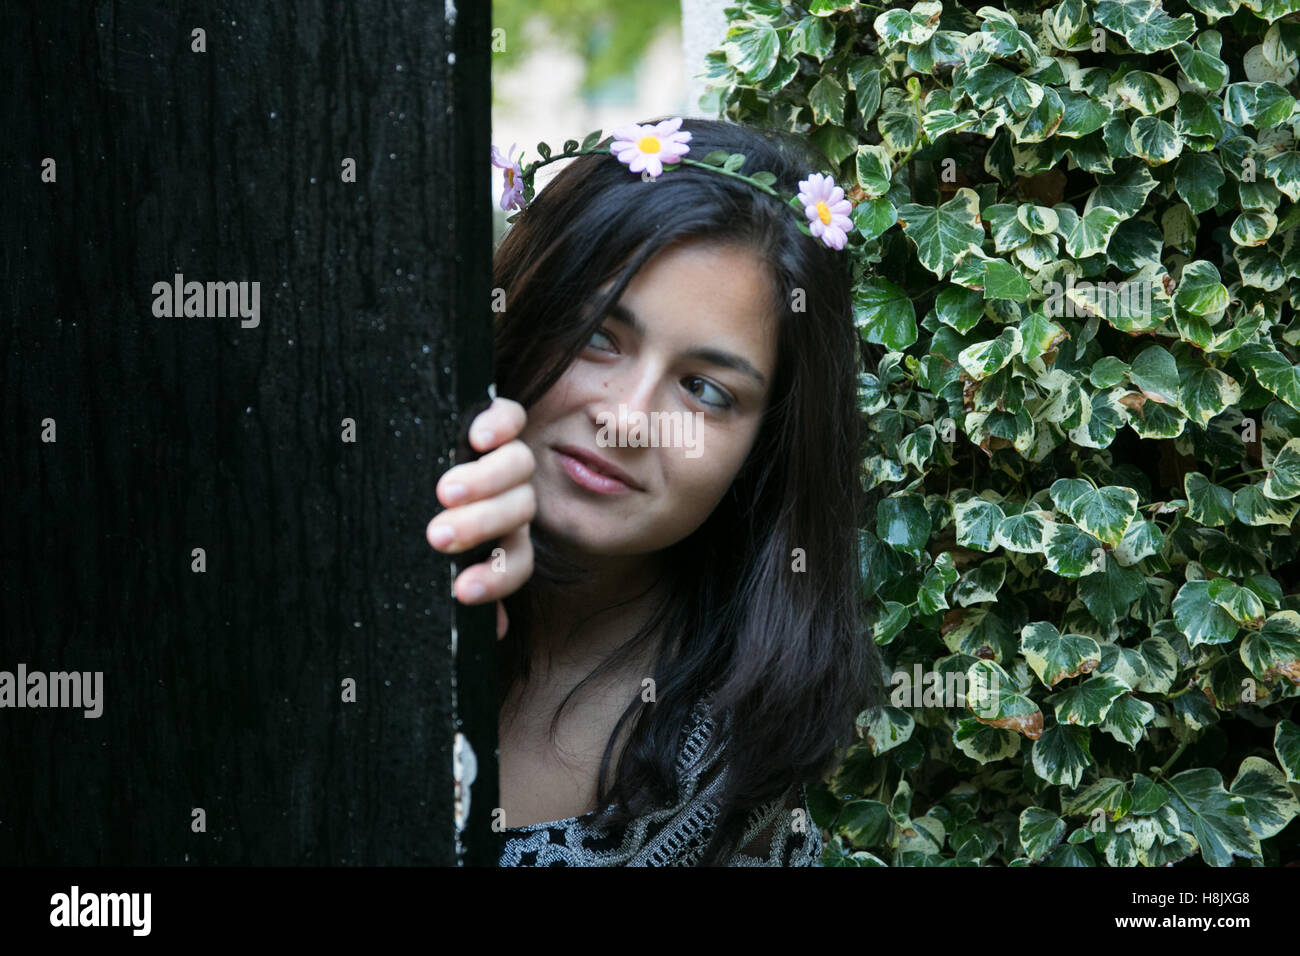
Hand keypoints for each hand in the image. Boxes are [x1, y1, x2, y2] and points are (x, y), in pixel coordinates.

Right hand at [427, 397, 534, 638]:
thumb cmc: (430, 523)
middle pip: (519, 511)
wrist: (413, 458)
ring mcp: (507, 460)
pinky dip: (498, 425)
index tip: (461, 592)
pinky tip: (477, 438)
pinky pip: (510, 417)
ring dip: (486, 481)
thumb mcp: (443, 560)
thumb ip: (466, 585)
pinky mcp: (497, 421)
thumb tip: (493, 633)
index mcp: (505, 538)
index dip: (496, 579)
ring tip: (447, 492)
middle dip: (481, 526)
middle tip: (440, 536)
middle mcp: (513, 500)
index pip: (515, 562)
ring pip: (518, 466)